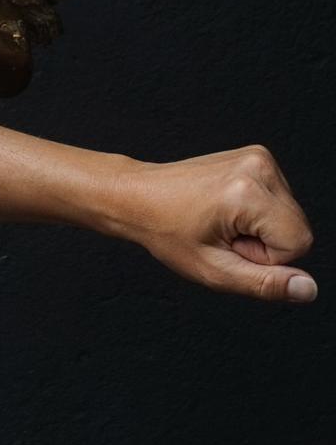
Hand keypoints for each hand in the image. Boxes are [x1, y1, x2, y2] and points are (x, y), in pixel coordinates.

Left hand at [110, 145, 316, 303]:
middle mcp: (257, 165)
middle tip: (222, 235)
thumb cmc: (165, 230)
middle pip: (297, 227)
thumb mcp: (213, 270)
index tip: (229, 245)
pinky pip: (278, 200)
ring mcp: (257, 156)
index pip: (300, 242)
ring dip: (260, 229)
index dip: (266, 257)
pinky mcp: (255, 156)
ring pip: (289, 216)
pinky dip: (256, 212)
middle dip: (265, 243)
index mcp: (247, 191)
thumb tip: (308, 288)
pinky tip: (224, 208)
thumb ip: (266, 284)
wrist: (136, 195)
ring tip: (220, 221)